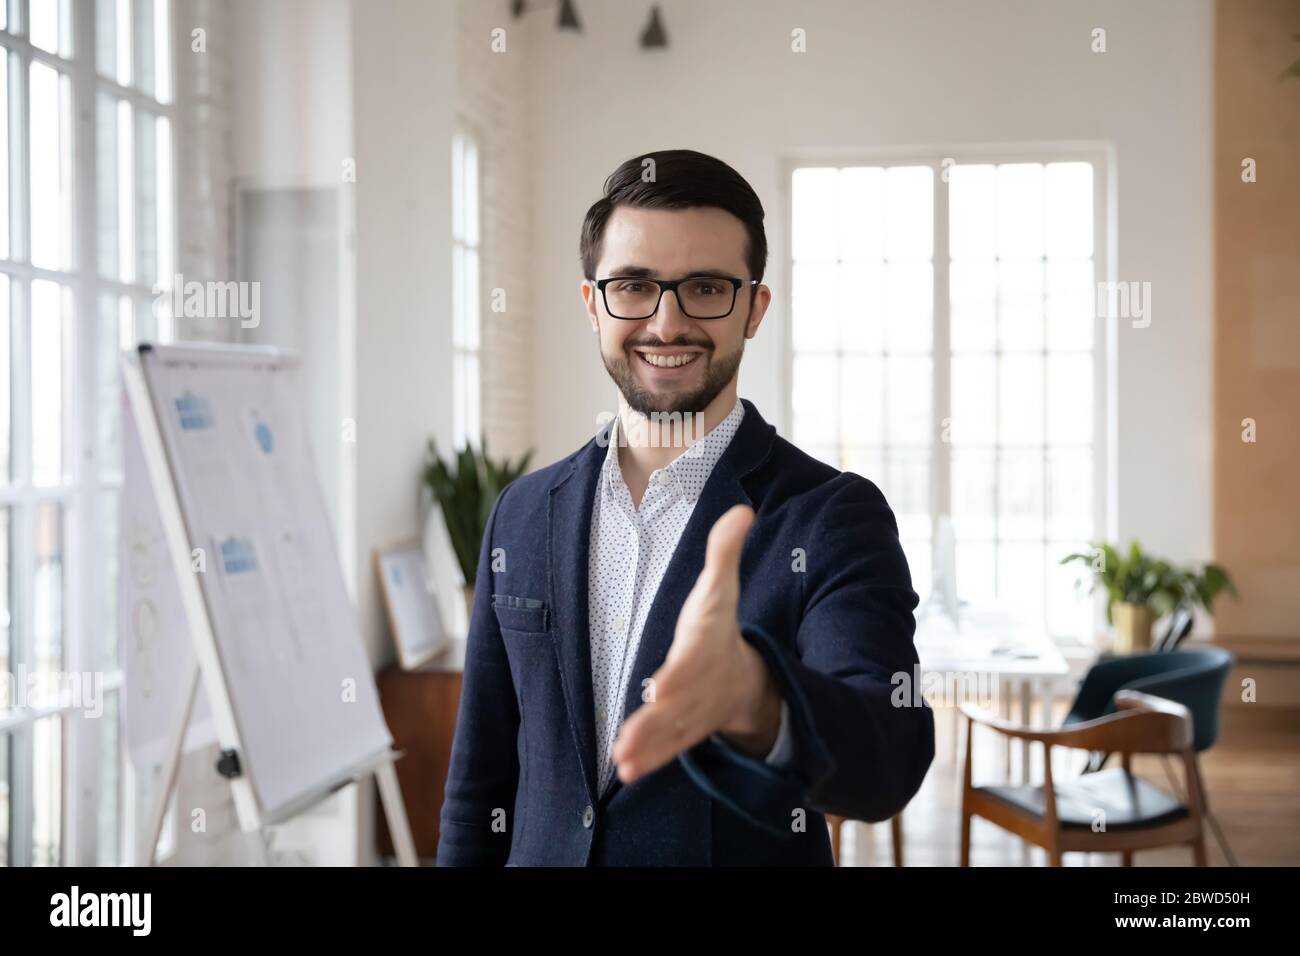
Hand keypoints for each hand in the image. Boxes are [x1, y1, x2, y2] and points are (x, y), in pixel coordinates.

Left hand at [611, 504, 782, 784]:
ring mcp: (691, 712)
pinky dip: (648, 759)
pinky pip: (666, 748)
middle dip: (655, 721)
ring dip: (646, 746)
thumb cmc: (718, 627)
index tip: (659, 686)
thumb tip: (743, 510)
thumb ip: (725, 551)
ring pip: (668, 732)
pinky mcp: (681, 731)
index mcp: (704, 647)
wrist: (743, 678)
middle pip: (676, 704)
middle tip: (629, 738)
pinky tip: (623, 771)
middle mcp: (698, 683)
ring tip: (622, 760)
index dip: (676, 673)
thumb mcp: (721, 587)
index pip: (690, 660)